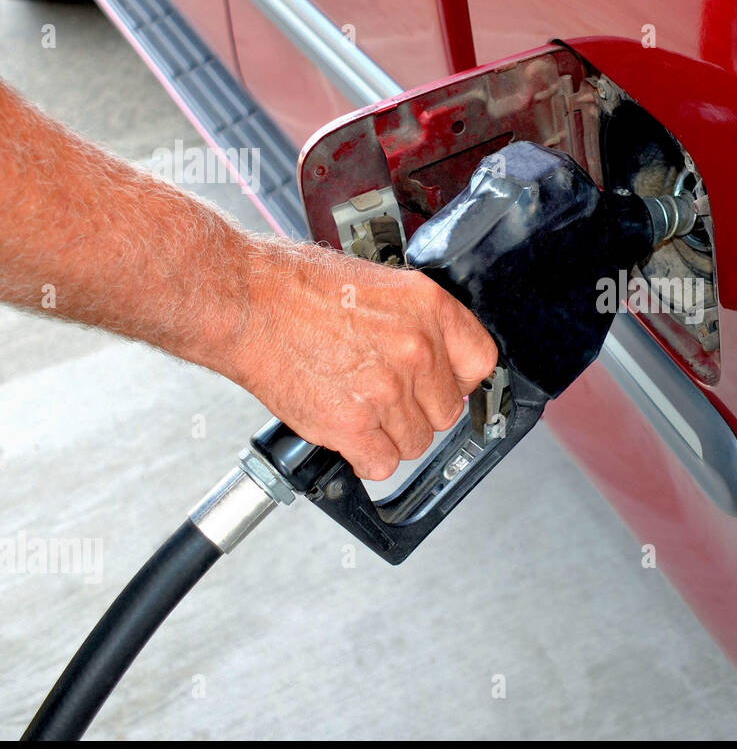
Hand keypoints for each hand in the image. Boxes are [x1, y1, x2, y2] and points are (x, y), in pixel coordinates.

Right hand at [229, 241, 496, 480]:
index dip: (459, 379)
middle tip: (384, 395)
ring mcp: (386, 390)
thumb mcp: (380, 284)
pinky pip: (382, 464)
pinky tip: (348, 434)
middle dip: (417, 409)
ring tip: (357, 407)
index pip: (480, 363)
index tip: (442, 384)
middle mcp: (416, 350)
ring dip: (389, 435)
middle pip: (447, 411)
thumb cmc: (297, 287)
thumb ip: (418, 323)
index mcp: (429, 308)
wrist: (244, 301)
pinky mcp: (352, 425)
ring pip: (415, 442)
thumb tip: (437, 356)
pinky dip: (364, 458)